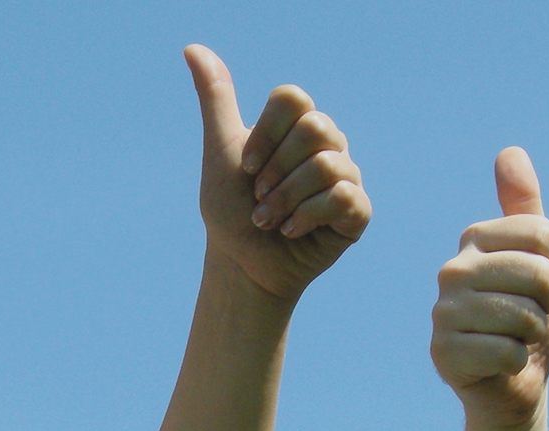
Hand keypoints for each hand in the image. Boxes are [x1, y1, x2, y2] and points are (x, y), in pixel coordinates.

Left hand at [186, 45, 369, 301]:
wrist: (242, 265)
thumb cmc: (232, 210)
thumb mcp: (220, 151)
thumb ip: (215, 100)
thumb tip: (192, 48)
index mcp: (298, 127)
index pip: (293, 99)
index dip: (266, 134)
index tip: (246, 167)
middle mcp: (328, 146)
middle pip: (314, 129)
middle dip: (276, 171)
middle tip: (258, 198)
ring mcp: (346, 177)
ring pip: (327, 165)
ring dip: (285, 199)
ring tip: (269, 220)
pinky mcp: (357, 211)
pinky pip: (343, 197)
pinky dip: (306, 217)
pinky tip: (290, 231)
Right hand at [431, 149, 548, 427]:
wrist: (513, 381)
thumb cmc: (530, 318)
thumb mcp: (540, 259)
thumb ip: (526, 210)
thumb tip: (509, 152)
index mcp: (474, 239)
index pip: (542, 234)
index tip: (544, 284)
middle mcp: (451, 270)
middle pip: (536, 273)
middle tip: (534, 317)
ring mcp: (443, 312)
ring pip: (524, 315)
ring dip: (534, 335)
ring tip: (518, 339)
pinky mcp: (443, 353)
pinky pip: (508, 352)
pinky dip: (517, 363)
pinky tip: (502, 364)